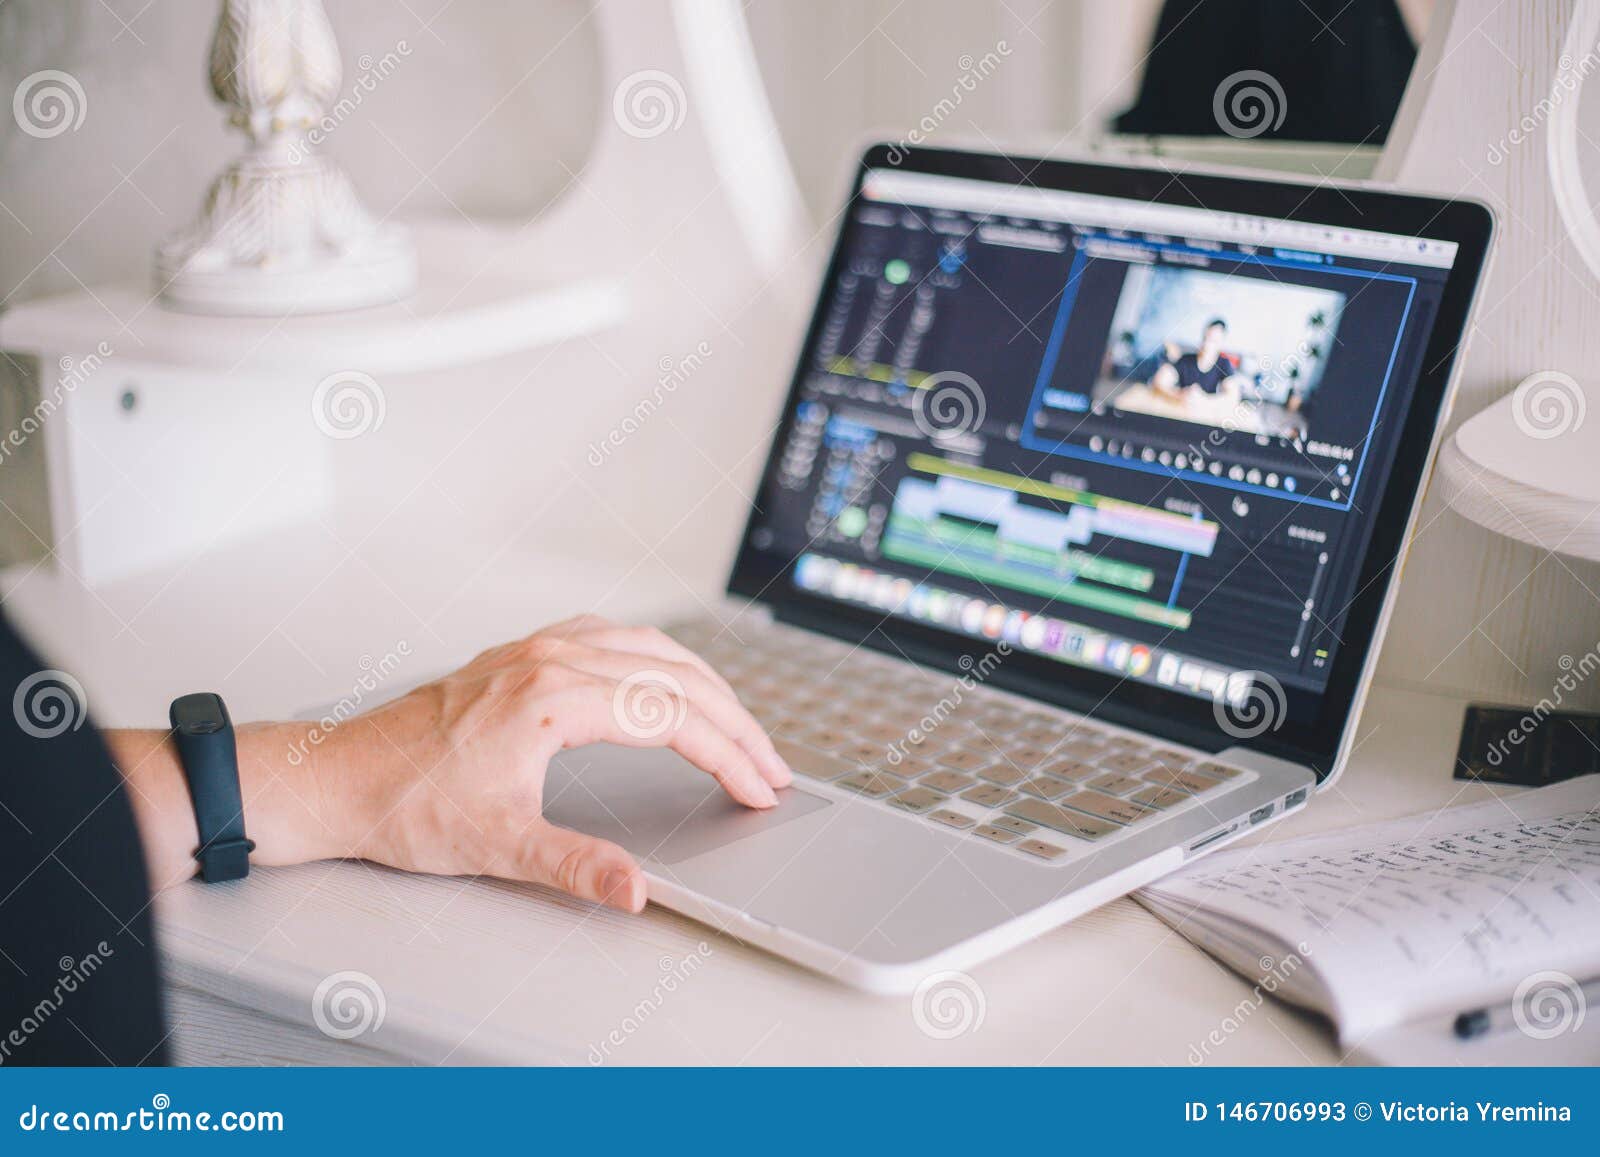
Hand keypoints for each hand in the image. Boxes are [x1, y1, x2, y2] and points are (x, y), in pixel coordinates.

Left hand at [318, 615, 791, 911]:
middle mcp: (549, 659)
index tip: (758, 787)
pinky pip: (611, 636)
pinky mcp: (522, 653)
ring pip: (648, 647)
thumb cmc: (404, 804)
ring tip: (739, 723)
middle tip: (770, 765)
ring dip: (704, 682)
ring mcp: (535, 649)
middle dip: (733, 722)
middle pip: (673, 675)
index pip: (670, 717)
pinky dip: (658, 656)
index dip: (726, 755)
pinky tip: (665, 674)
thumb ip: (576, 865)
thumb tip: (635, 889)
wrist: (339, 777)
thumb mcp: (497, 846)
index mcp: (550, 698)